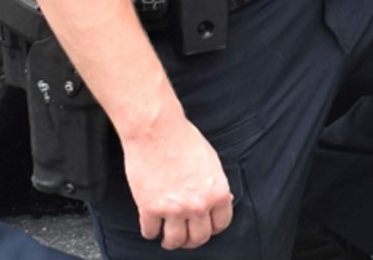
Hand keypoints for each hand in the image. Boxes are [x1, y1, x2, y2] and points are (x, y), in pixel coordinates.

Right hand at [121, 116, 233, 249]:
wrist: (157, 130)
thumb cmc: (184, 139)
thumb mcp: (212, 162)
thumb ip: (216, 185)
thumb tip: (223, 201)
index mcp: (218, 193)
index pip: (221, 224)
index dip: (212, 228)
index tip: (204, 228)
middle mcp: (198, 205)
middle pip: (198, 238)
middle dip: (192, 240)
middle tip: (185, 237)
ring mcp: (174, 209)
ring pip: (174, 241)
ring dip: (171, 242)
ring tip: (167, 238)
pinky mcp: (149, 208)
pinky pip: (150, 232)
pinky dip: (150, 231)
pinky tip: (151, 226)